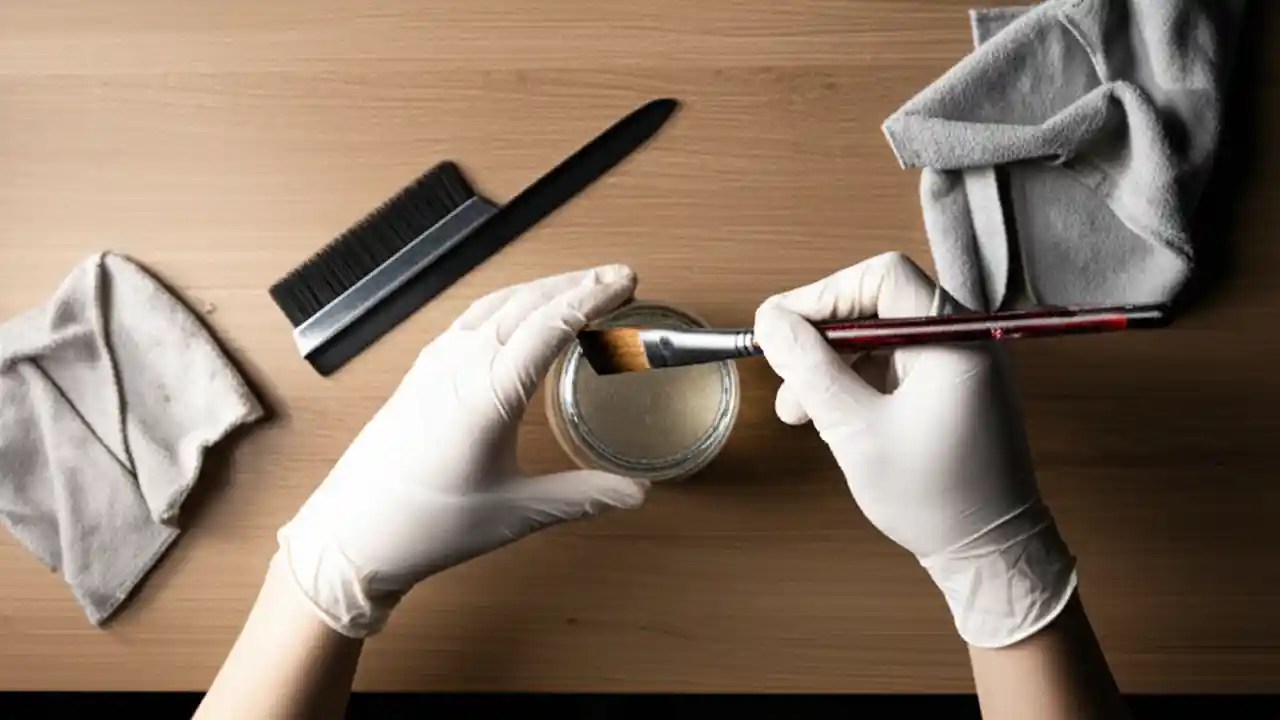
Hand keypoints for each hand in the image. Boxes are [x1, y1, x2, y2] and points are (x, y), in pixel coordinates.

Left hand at [277, 266, 648, 636]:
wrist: (353, 534)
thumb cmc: (427, 525)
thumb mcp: (515, 513)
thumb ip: (581, 497)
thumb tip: (635, 495)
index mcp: (487, 394)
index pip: (549, 326)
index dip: (592, 299)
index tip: (625, 283)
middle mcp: (460, 366)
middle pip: (527, 303)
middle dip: (577, 284)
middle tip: (619, 277)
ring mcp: (437, 364)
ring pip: (498, 305)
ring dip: (543, 289)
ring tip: (581, 286)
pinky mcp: (422, 371)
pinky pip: (472, 319)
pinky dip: (509, 304)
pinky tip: (520, 311)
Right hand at [754, 252, 1076, 647]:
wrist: (989, 552)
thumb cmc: (931, 495)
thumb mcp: (855, 430)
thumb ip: (809, 368)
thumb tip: (770, 321)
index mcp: (952, 337)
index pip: (880, 276)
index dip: (823, 295)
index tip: (779, 329)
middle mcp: (961, 337)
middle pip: (876, 302)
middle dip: (821, 337)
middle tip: (782, 373)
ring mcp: (958, 362)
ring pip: (877, 336)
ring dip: (831, 365)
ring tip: (796, 410)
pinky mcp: (950, 388)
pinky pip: (893, 363)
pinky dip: (855, 382)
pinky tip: (829, 417)